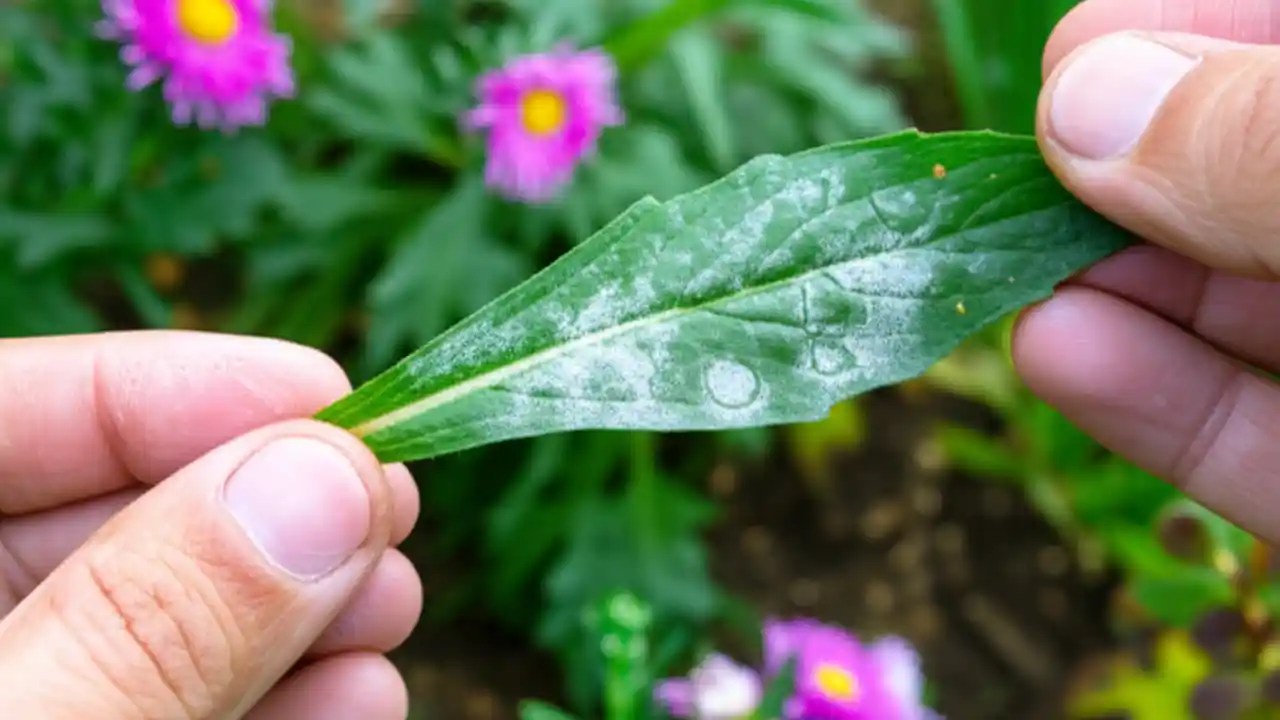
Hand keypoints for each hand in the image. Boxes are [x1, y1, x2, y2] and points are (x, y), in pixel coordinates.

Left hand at [0, 332, 422, 717]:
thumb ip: (147, 617)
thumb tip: (322, 477)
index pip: (13, 409)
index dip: (170, 385)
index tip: (325, 395)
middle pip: (110, 511)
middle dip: (270, 503)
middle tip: (389, 506)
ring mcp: (28, 699)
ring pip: (164, 615)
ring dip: (299, 604)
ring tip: (393, 607)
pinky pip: (185, 709)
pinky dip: (279, 699)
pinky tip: (355, 695)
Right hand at [1016, 0, 1279, 538]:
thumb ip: (1266, 142)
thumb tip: (1086, 99)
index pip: (1262, 33)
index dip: (1166, 39)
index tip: (1077, 76)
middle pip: (1226, 178)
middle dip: (1112, 184)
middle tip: (997, 202)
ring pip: (1230, 308)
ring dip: (1103, 289)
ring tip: (994, 278)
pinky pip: (1252, 434)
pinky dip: (1152, 403)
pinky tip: (1059, 357)